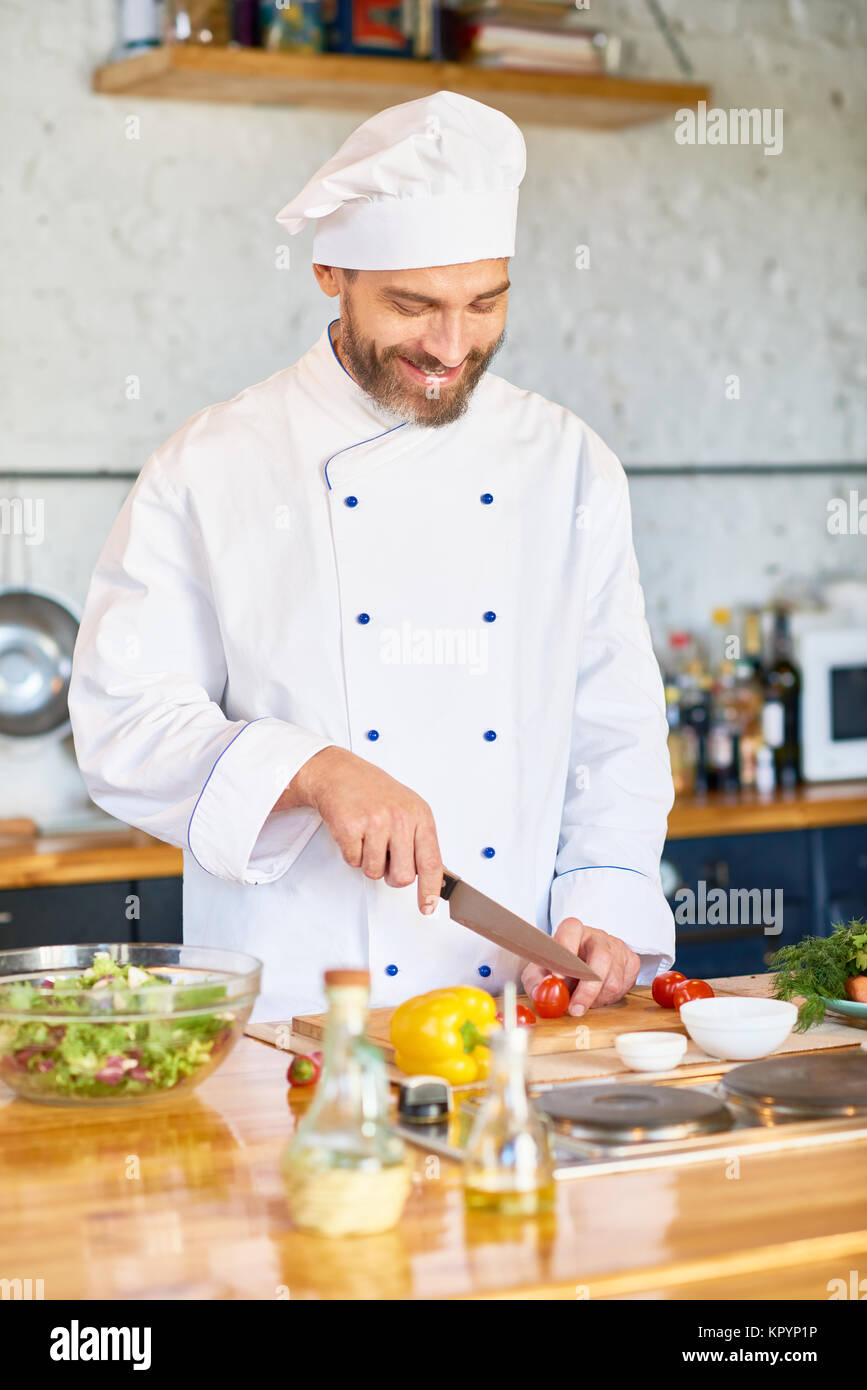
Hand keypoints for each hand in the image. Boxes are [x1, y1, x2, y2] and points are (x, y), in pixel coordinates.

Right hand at [275, 747, 443, 914]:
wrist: (340, 773)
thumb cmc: (375, 793)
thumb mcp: (408, 810)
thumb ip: (419, 841)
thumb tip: (428, 878)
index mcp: (420, 815)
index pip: (431, 862)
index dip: (430, 890)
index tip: (429, 908)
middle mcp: (401, 818)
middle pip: (403, 876)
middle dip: (392, 875)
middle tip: (384, 857)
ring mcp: (375, 822)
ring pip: (375, 872)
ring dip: (368, 861)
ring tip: (367, 837)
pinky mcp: (350, 827)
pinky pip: (353, 861)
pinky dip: (351, 853)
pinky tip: (354, 832)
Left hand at [521, 917, 640, 1016]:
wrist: (581, 964)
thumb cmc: (560, 966)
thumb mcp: (539, 971)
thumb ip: (535, 982)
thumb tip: (541, 992)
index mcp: (572, 930)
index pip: (571, 931)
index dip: (565, 951)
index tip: (557, 976)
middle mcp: (597, 936)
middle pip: (601, 958)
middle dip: (588, 989)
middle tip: (575, 1009)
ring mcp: (617, 948)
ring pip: (613, 979)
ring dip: (597, 999)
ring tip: (583, 1002)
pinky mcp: (631, 961)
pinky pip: (625, 986)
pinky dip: (610, 998)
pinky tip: (598, 996)